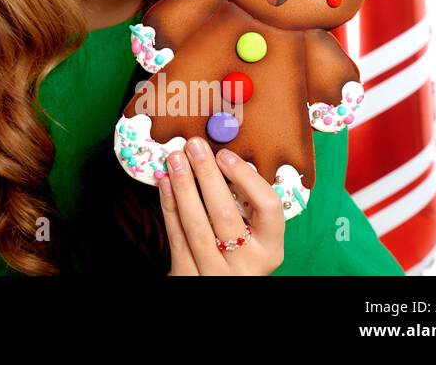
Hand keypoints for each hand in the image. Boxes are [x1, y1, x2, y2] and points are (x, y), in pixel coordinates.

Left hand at [156, 137, 284, 274]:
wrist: (218, 288)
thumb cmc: (235, 253)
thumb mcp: (251, 235)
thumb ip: (242, 204)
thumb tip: (218, 157)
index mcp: (270, 249)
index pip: (268, 207)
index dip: (246, 177)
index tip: (224, 155)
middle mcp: (247, 264)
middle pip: (225, 214)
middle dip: (207, 175)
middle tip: (193, 146)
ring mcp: (217, 273)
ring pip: (197, 226)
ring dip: (184, 187)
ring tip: (175, 160)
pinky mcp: (189, 277)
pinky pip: (177, 238)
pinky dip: (169, 207)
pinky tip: (165, 184)